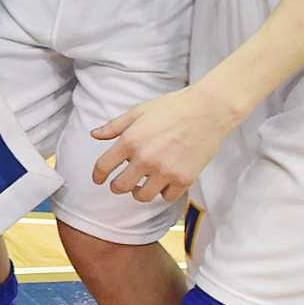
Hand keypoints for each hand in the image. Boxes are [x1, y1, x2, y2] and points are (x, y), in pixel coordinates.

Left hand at [91, 84, 241, 204]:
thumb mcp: (139, 111)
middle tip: (119, 184)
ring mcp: (166, 171)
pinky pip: (167, 197)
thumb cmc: (173, 107)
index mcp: (130, 141)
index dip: (97, 175)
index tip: (98, 179)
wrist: (208, 110)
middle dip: (116, 186)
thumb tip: (94, 134)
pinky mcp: (185, 179)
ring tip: (141, 184)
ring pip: (143, 196)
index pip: (104, 166)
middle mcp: (145, 159)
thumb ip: (115, 126)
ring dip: (138, 192)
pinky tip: (163, 183)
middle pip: (120, 187)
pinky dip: (163, 192)